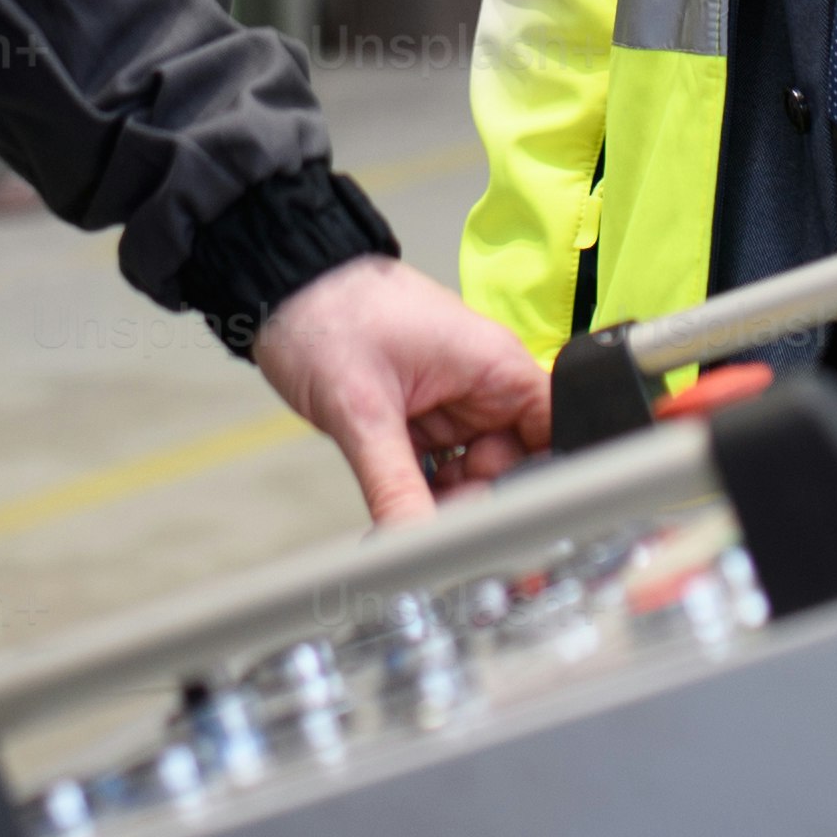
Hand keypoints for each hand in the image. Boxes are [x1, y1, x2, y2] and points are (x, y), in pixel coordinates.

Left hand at [252, 255, 547, 522]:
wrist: (281, 291)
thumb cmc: (328, 312)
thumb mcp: (363, 409)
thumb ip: (394, 485)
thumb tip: (416, 544)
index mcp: (494, 364)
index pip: (554, 430)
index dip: (542, 478)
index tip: (506, 517)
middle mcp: (481, 387)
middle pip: (513, 466)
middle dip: (480, 500)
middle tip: (435, 523)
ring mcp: (451, 406)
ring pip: (473, 476)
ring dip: (445, 501)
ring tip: (407, 515)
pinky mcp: (420, 420)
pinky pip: (437, 472)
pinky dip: (418, 493)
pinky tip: (396, 507)